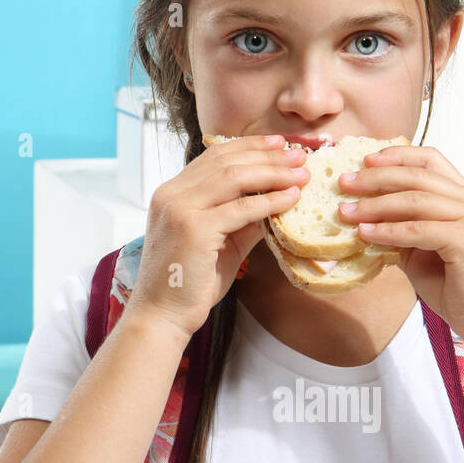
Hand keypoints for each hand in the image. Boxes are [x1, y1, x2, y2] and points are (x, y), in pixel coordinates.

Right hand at [127, 136, 308, 336]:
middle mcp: (172, 194)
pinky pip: (240, 208)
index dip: (249, 148)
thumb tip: (275, 204)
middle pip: (226, 161)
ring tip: (302, 172)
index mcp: (172, 193)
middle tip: (300, 154)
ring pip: (234, 177)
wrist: (162, 317)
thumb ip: (243, 223)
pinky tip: (291, 198)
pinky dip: (269, 201)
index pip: (214, 158)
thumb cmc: (188, 286)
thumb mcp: (220, 246)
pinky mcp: (194, 229)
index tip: (278, 146)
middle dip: (266, 155)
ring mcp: (180, 209)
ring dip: (273, 172)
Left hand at [338, 144, 463, 341]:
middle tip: (344, 183)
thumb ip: (401, 230)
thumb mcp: (422, 252)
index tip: (365, 160)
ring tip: (346, 211)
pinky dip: (388, 231)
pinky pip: (418, 229)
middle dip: (376, 177)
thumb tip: (363, 219)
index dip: (396, 156)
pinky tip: (365, 233)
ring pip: (415, 200)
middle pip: (418, 176)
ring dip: (375, 204)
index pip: (431, 160)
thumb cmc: (458, 290)